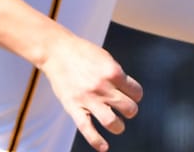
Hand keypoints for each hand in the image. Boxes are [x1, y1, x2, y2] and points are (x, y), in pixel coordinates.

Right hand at [37, 36, 142, 151]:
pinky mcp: (74, 107)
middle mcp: (103, 87)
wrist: (56, 51)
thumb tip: (127, 89)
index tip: (130, 95)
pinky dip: (97, 141)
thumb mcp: (105, 58)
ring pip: (113, 122)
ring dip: (119, 126)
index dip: (135, 95)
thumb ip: (116, 74)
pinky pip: (87, 129)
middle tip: (124, 109)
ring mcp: (88, 99)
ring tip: (116, 124)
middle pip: (129, 109)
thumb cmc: (81, 52)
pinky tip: (104, 147)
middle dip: (130, 111)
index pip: (136, 92)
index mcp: (113, 72)